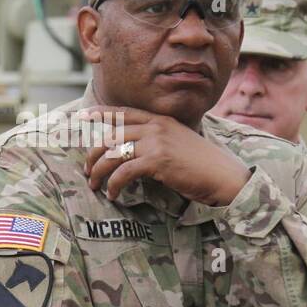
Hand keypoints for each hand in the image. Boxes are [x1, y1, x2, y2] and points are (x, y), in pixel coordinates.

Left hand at [79, 105, 251, 205]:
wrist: (223, 175)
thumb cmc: (202, 164)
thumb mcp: (179, 142)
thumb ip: (158, 140)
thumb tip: (133, 151)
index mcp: (161, 119)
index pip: (124, 112)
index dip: (101, 113)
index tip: (83, 117)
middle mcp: (156, 126)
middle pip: (112, 134)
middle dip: (93, 153)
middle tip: (87, 169)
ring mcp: (156, 142)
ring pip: (113, 153)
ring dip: (99, 171)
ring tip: (94, 184)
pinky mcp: (157, 160)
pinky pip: (124, 171)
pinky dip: (114, 184)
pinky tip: (113, 194)